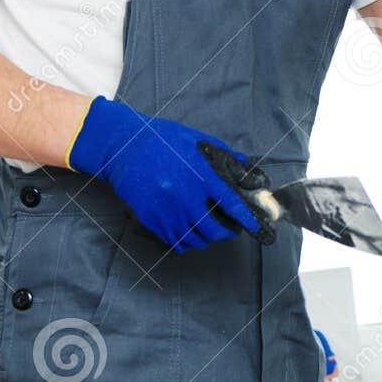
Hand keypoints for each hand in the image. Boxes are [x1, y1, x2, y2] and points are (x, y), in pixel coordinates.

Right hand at [65, 95, 265, 252]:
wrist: (125, 146)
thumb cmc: (164, 141)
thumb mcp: (198, 142)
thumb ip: (225, 158)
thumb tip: (247, 171)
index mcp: (200, 175)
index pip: (230, 203)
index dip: (247, 219)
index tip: (257, 227)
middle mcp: (184, 196)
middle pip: (214, 229)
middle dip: (227, 232)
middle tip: (231, 227)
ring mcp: (166, 210)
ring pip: (195, 239)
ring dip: (207, 238)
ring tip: (210, 228)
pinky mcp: (150, 219)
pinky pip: (175, 241)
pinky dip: (187, 240)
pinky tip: (190, 230)